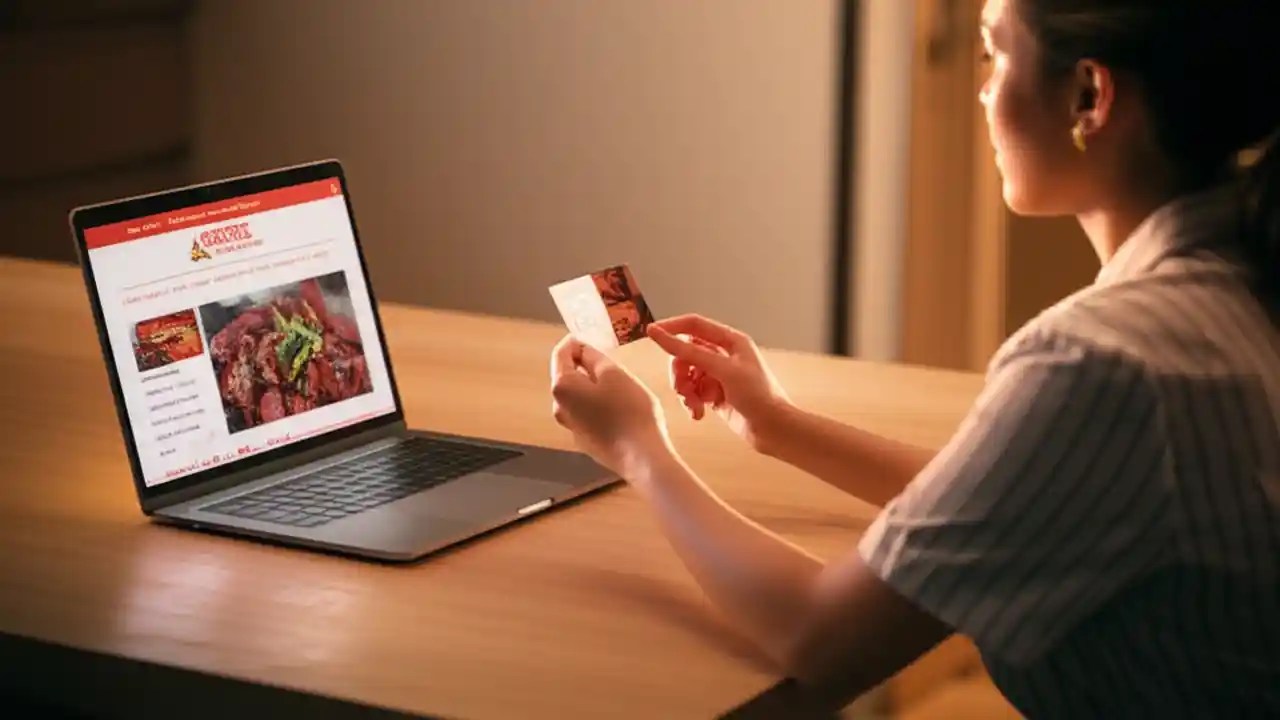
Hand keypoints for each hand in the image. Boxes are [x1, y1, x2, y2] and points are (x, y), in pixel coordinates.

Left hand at [550, 335, 672, 476]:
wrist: (641, 456)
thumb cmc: (629, 410)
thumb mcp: (614, 373)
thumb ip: (593, 357)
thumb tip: (581, 351)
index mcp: (562, 387)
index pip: (560, 353)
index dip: (575, 341)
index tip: (592, 337)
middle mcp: (559, 407)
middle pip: (567, 376)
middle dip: (585, 365)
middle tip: (611, 361)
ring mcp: (571, 427)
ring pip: (578, 395)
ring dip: (593, 385)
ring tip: (620, 385)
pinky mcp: (585, 440)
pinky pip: (587, 413)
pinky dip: (598, 404)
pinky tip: (620, 408)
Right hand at [646, 315, 791, 451]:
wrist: (774, 429)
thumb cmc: (756, 395)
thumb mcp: (722, 369)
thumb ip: (689, 352)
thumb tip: (658, 333)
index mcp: (730, 340)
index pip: (694, 325)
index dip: (671, 327)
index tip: (651, 334)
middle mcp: (724, 355)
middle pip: (686, 353)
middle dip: (680, 371)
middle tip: (682, 388)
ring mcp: (719, 375)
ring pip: (687, 374)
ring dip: (685, 390)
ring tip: (694, 405)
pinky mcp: (715, 394)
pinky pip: (693, 392)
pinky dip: (692, 402)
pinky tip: (699, 414)